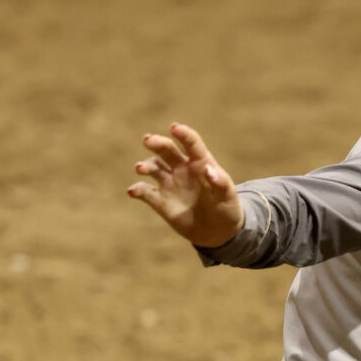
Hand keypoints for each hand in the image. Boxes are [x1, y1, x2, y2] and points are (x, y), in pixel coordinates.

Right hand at [126, 123, 243, 247]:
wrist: (217, 232)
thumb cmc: (226, 209)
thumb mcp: (228, 196)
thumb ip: (220, 182)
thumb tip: (208, 169)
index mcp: (201, 163)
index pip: (191, 143)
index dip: (183, 134)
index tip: (175, 128)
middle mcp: (182, 169)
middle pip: (166, 150)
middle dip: (156, 143)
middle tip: (147, 140)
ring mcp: (169, 183)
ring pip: (153, 167)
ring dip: (145, 165)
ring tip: (140, 169)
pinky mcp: (160, 201)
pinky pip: (145, 192)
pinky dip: (137, 190)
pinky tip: (133, 191)